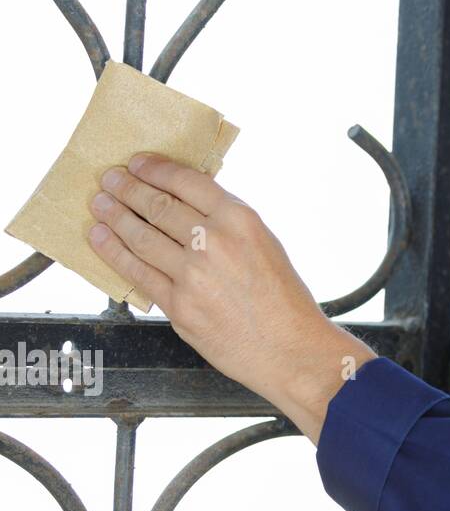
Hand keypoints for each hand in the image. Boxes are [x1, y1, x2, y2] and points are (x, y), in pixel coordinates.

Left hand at [87, 152, 375, 441]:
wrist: (288, 347)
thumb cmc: (284, 299)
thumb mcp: (266, 243)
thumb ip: (228, 224)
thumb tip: (188, 206)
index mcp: (242, 220)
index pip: (188, 182)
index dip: (156, 169)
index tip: (138, 163)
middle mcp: (215, 242)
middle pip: (158, 206)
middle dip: (128, 188)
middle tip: (109, 178)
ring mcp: (193, 275)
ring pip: (141, 237)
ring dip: (114, 216)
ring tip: (100, 204)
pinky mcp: (178, 306)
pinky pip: (137, 273)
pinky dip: (114, 253)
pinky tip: (101, 239)